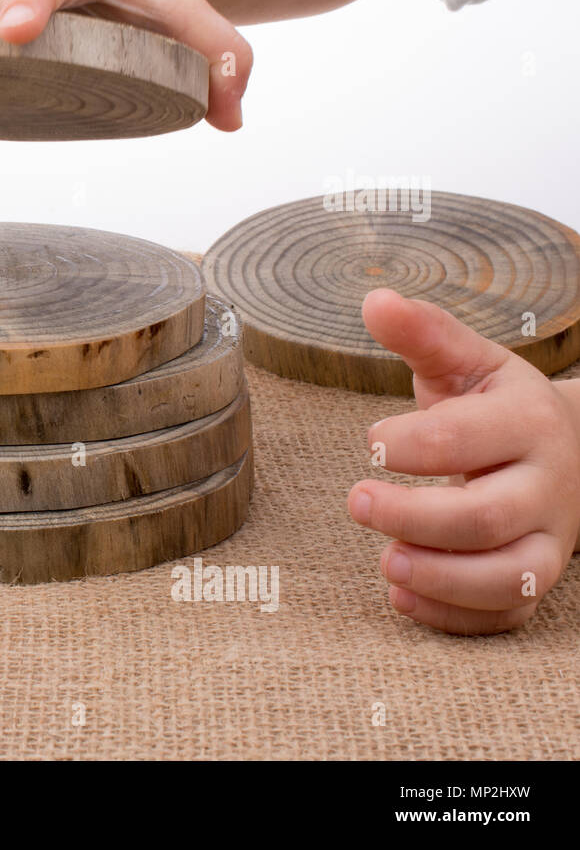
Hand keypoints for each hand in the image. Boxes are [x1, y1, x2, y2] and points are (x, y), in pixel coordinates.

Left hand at [348, 289, 579, 633]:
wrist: (570, 451)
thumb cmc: (496, 405)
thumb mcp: (466, 363)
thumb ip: (424, 334)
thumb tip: (375, 300)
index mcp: (526, 422)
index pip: (467, 438)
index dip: (411, 443)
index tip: (370, 439)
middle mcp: (547, 485)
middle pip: (487, 517)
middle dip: (416, 516)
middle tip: (356, 502)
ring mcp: (548, 540)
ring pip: (511, 578)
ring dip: (441, 578)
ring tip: (386, 562)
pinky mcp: (536, 584)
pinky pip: (507, 615)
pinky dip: (454, 616)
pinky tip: (401, 596)